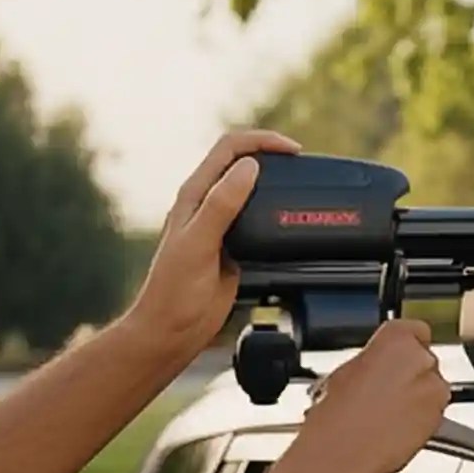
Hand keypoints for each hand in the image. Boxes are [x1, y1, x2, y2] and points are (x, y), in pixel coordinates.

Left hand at [126, 130, 301, 358]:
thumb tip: (249, 168)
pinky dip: (276, 215)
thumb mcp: (199, 243)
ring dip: (276, 184)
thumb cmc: (174, 291)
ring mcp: (222, 228)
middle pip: (243, 164)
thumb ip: (221, 205)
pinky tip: (291, 225)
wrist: (171, 331)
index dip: (261, 141)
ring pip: (253, 192)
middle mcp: (208, 206)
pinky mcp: (234, 249)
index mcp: (194, 196)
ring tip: (302, 187)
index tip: (292, 151)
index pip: (229, 149)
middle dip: (273, 156)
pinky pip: (259, 223)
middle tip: (302, 166)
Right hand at [296, 320, 450, 472]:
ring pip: (431, 386)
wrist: (343, 453)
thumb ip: (376, 359)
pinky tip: (395, 427)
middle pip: (424, 359)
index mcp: (397, 338)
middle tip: (384, 392)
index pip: (415, 330)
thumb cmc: (337, 415)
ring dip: (417, 396)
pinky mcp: (440, 416)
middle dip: (410, 374)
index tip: (395, 358)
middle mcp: (422, 359)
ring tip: (387, 414)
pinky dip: (421, 417)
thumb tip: (381, 364)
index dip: (404, 346)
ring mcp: (434, 389)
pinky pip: (433, 411)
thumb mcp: (347, 370)